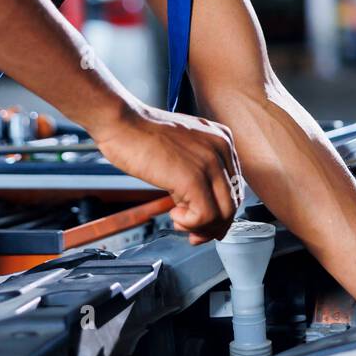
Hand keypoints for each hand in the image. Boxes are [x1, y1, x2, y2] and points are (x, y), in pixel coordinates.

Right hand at [96, 101, 242, 243]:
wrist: (122, 123)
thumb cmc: (142, 134)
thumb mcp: (181, 148)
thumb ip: (196, 171)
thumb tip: (198, 205)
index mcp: (221, 140)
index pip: (233, 187)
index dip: (219, 211)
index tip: (202, 222)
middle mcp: (221, 149)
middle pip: (232, 202)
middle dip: (213, 225)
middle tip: (192, 232)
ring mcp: (209, 163)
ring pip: (224, 213)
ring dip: (201, 227)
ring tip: (180, 222)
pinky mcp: (193, 178)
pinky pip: (205, 216)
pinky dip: (191, 223)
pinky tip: (174, 214)